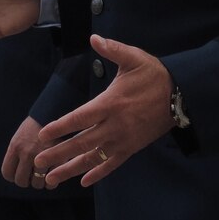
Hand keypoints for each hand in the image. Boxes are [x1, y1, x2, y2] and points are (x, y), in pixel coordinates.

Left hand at [1, 117, 53, 189]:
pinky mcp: (57, 159)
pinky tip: (52, 174)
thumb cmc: (35, 125)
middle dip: (26, 180)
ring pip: (36, 184)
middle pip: (21, 181)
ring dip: (40, 182)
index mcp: (15, 146)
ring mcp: (42, 157)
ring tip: (44, 173)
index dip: (13, 175)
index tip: (20, 172)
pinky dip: (51, 182)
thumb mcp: (20, 135)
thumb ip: (16, 153)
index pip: (7, 173)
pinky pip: (51, 183)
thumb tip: (13, 173)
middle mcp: (26, 153)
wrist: (54, 112)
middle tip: (32, 174)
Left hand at [34, 35, 174, 187]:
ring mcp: (123, 140)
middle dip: (58, 153)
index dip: (60, 127)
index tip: (43, 135)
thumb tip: (93, 38)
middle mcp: (114, 125)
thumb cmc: (153, 74)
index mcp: (111, 103)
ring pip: (93, 158)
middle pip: (82, 142)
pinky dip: (97, 173)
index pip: (80, 118)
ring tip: (51, 179)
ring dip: (71, 169)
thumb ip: (112, 49)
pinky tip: (83, 181)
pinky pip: (112, 164)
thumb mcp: (133, 57)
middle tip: (38, 160)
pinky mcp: (132, 148)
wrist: (180, 96)